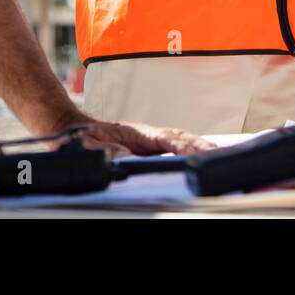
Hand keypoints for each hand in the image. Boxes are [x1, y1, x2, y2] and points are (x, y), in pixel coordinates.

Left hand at [44, 114, 214, 157]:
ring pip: (181, 147)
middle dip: (205, 148)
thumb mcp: (87, 145)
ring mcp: (150, 144)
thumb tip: (120, 156)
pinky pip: (174, 154)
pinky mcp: (148, 152)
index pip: (170, 138)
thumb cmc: (79, 139)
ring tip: (222, 162)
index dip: (190, 146)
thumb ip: (103, 149)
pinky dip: (190, 156)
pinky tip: (201, 165)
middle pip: (183, 141)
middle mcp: (149, 137)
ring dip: (201, 152)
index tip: (207, 152)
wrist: (69, 129)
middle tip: (225, 159)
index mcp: (137, 134)